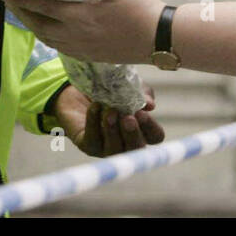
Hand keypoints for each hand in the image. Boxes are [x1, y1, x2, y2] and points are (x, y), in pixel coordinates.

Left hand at [5, 0, 165, 64]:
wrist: (159, 41)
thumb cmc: (143, 12)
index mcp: (81, 17)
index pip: (44, 7)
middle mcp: (76, 36)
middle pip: (39, 26)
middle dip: (22, 14)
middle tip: (10, 1)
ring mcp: (82, 49)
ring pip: (48, 39)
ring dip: (33, 26)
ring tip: (24, 15)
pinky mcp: (89, 56)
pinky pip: (60, 48)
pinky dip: (48, 38)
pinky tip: (48, 31)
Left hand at [48, 82, 164, 156]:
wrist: (80, 89)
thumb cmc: (110, 89)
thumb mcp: (129, 86)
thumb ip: (142, 94)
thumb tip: (150, 105)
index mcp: (141, 130)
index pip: (155, 136)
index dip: (150, 127)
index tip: (142, 112)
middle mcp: (126, 143)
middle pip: (137, 148)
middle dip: (132, 134)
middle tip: (127, 118)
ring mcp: (106, 147)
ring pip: (114, 149)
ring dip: (113, 130)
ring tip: (110, 112)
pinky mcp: (87, 145)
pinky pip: (92, 139)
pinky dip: (94, 122)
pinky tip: (95, 106)